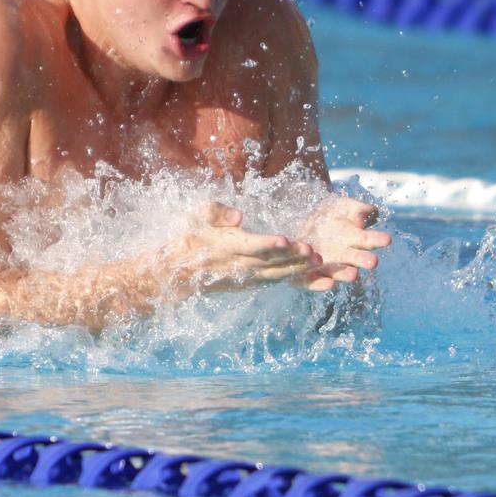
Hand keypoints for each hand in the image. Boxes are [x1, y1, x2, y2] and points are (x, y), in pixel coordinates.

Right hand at [159, 202, 325, 293]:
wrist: (178, 272)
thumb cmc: (188, 238)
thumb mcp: (195, 217)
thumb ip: (216, 212)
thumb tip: (238, 215)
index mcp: (225, 246)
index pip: (250, 245)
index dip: (269, 243)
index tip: (287, 239)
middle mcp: (236, 264)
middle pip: (269, 261)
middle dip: (293, 258)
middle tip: (314, 252)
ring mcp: (242, 277)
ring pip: (273, 274)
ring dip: (296, 269)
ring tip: (317, 262)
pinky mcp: (246, 284)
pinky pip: (270, 281)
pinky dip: (288, 277)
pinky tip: (304, 271)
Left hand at [296, 196, 391, 290]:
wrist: (300, 220)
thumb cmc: (328, 214)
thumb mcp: (343, 206)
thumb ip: (357, 209)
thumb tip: (361, 219)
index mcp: (355, 238)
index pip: (367, 239)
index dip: (377, 240)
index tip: (387, 239)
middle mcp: (343, 255)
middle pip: (355, 258)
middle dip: (363, 260)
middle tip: (373, 261)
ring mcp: (326, 266)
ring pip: (338, 272)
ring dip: (345, 274)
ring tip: (354, 274)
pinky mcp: (308, 275)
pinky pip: (315, 282)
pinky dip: (322, 284)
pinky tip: (330, 284)